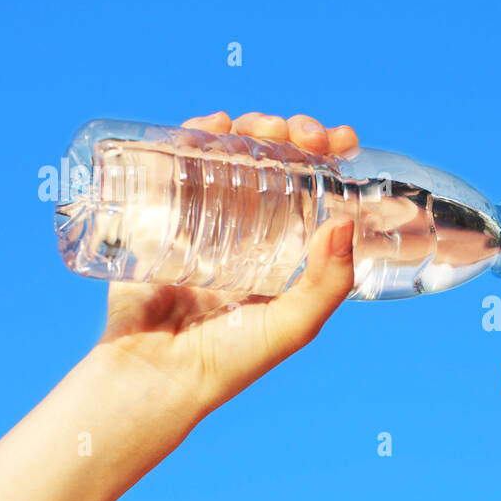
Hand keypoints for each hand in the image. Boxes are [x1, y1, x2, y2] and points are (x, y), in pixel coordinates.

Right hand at [92, 111, 359, 417]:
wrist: (154, 375)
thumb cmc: (230, 360)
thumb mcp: (293, 325)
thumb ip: (326, 283)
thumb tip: (345, 223)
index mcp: (284, 251)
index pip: (313, 189)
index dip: (329, 159)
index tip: (343, 138)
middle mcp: (248, 230)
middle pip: (274, 162)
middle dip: (291, 134)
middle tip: (302, 133)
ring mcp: (203, 220)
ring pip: (231, 155)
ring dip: (250, 128)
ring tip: (261, 126)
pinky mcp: (160, 217)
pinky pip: (177, 165)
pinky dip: (194, 135)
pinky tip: (212, 124)